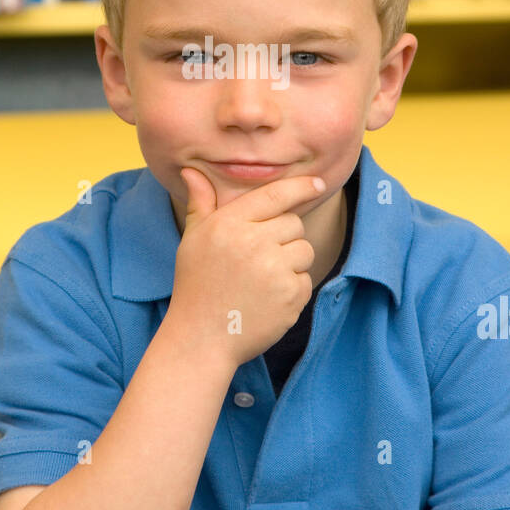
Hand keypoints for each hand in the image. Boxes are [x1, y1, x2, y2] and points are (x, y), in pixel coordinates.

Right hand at [170, 168, 324, 368]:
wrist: (201, 338)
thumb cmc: (196, 286)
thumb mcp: (193, 240)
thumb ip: (201, 203)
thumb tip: (192, 170)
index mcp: (229, 223)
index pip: (275, 195)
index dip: (301, 187)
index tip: (318, 183)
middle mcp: (253, 242)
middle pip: (294, 224)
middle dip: (283, 238)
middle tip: (258, 259)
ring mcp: (274, 269)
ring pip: (304, 250)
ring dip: (291, 263)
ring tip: (262, 280)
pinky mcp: (290, 295)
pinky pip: (306, 280)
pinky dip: (293, 289)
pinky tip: (268, 300)